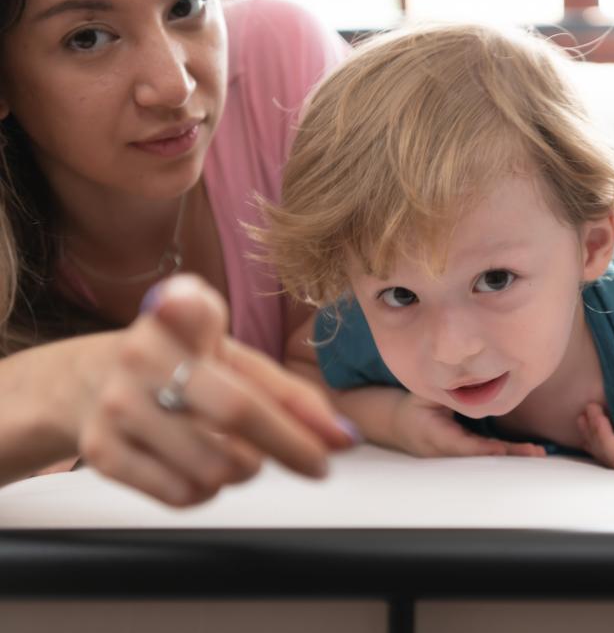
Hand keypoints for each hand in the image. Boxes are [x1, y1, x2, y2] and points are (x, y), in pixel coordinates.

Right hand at [78, 275, 354, 506]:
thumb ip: (291, 396)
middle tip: (316, 461)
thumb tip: (343, 438)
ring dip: (246, 470)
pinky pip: (183, 494)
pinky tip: (200, 467)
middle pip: (235, 411)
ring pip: (216, 466)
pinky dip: (209, 491)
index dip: (184, 306)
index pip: (186, 310)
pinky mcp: (101, 452)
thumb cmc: (182, 367)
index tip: (181, 301)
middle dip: (292, 446)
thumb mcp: (234, 361)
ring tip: (238, 453)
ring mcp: (117, 405)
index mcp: (178, 317)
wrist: (88, 382)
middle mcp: (141, 354)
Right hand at [389, 393, 545, 458]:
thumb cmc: (414, 405)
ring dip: (512, 456)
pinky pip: (486, 454)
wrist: (401, 426)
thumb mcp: (423, 394)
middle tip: (532, 452)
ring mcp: (455, 456)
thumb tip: (469, 373)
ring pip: (485, 459)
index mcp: (431, 433)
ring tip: (538, 452)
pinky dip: (507, 453)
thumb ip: (445, 389)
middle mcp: (444, 451)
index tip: (499, 450)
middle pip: (477, 457)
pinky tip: (530, 452)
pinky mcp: (465, 453)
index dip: (478, 449)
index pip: (457, 444)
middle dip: (505, 456)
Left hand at [577, 403, 613, 474]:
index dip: (605, 437)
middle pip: (609, 456)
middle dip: (595, 432)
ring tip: (584, 414)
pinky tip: (593, 424)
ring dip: (593, 435)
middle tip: (588, 408)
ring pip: (607, 455)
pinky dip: (601, 437)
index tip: (597, 415)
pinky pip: (613, 451)